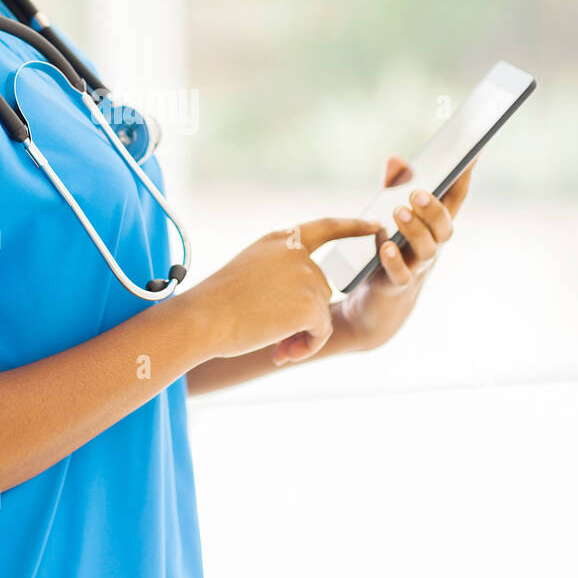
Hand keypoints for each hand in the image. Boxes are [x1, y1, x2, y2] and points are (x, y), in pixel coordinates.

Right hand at [186, 216, 382, 363]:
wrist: (203, 319)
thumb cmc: (216, 303)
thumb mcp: (250, 269)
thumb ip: (282, 272)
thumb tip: (313, 300)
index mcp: (280, 240)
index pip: (325, 227)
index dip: (351, 226)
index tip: (374, 226)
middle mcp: (298, 254)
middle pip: (321, 289)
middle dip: (304, 316)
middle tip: (275, 337)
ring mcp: (307, 277)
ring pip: (321, 313)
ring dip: (303, 334)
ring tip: (274, 345)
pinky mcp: (311, 304)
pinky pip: (322, 331)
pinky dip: (307, 346)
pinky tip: (282, 351)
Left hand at [340, 152, 477, 351]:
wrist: (376, 301)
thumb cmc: (388, 249)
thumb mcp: (389, 215)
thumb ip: (392, 186)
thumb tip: (394, 160)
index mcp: (434, 226)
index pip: (455, 198)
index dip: (465, 175)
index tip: (474, 150)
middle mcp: (432, 246)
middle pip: (444, 227)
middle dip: (435, 208)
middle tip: (418, 192)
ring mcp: (416, 266)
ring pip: (426, 249)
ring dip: (414, 229)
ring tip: (398, 212)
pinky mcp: (395, 285)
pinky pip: (399, 273)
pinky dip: (392, 258)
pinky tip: (384, 244)